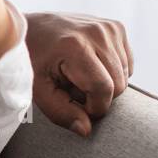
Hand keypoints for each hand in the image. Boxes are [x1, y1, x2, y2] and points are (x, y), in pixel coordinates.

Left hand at [25, 12, 132, 136]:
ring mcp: (109, 27)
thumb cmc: (31, 62)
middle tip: (73, 90)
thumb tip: (86, 130)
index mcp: (75, 47)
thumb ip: (61, 112)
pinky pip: (127, 63)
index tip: (77, 108)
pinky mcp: (116, 27)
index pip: (103, 89)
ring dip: (105, 84)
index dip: (94, 107)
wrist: (30, 28)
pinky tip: (90, 65)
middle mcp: (96, 32)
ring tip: (79, 75)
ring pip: (125, 76)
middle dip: (99, 97)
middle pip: (119, 85)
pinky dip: (112, 71)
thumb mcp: (38, 90)